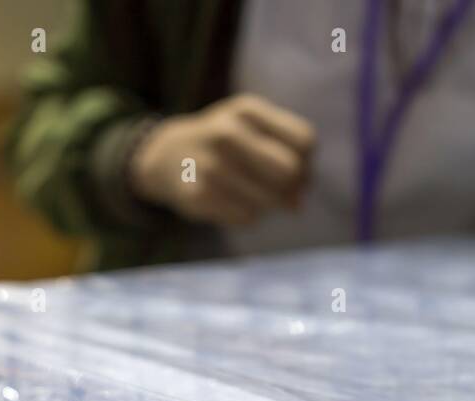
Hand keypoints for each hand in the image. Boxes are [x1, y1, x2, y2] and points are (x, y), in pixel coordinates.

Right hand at [129, 94, 314, 226]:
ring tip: (251, 192)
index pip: (305, 140)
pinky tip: (232, 201)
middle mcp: (227, 133)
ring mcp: (211, 166)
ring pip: (270, 200)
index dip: (308, 161)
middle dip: (293, 187)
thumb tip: (297, 205)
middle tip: (282, 191)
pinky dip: (247, 214)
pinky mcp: (199, 196)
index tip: (295, 169)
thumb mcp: (254, 127)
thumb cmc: (225, 142)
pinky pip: (246, 217)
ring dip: (269, 204)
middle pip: (290, 171)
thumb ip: (287, 154)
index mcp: (247, 110)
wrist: (167, 155)